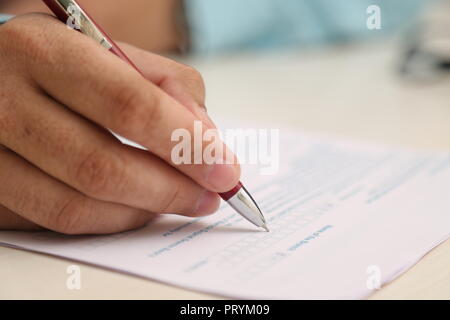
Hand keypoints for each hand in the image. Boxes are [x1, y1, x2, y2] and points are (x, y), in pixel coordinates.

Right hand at [0, 14, 239, 233]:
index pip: (128, 105)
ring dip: (144, 211)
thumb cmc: (64, 63)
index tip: (224, 170)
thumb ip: (170, 87)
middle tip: (210, 195)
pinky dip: (111, 221)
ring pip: (78, 205)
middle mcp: (5, 102)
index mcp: (44, 51)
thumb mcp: (113, 52)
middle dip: (170, 189)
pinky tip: (139, 206)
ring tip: (181, 201)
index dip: (184, 143)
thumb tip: (207, 142)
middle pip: (102, 166)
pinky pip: (58, 221)